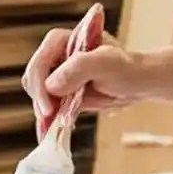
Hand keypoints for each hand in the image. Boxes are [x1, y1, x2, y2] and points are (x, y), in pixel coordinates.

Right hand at [23, 29, 144, 139]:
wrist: (138, 83)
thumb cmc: (127, 68)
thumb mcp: (107, 63)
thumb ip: (80, 67)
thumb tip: (52, 85)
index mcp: (61, 41)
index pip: (39, 63)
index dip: (40, 86)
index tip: (48, 109)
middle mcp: (55, 55)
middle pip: (34, 80)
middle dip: (42, 101)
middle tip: (52, 119)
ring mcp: (57, 74)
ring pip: (39, 96)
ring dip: (46, 112)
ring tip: (56, 126)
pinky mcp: (60, 91)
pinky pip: (47, 106)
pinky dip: (48, 119)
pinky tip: (51, 132)